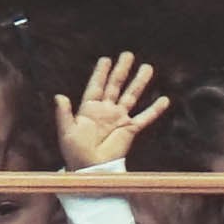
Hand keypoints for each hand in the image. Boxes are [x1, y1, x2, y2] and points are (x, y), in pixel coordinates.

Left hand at [53, 52, 169, 169]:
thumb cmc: (75, 152)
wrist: (90, 169)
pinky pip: (144, 117)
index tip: (106, 59)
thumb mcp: (66, 132)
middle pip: (115, 85)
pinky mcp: (130, 130)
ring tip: (147, 67)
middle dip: (122, 70)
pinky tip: (164, 100)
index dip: (101, 73)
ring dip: (139, 82)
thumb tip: (58, 96)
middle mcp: (106, 111)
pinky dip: (154, 109)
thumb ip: (63, 114)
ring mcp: (119, 119)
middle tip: (128, 54)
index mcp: (89, 109)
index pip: (96, 86)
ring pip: (131, 96)